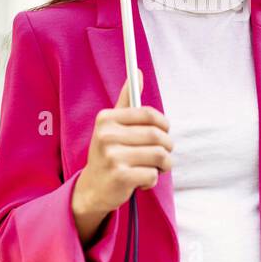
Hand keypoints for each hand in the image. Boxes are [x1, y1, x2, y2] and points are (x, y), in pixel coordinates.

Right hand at [72, 71, 172, 218]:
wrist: (93, 189)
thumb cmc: (109, 153)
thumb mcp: (113, 125)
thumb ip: (127, 100)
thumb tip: (137, 73)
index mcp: (106, 119)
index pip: (148, 114)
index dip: (163, 124)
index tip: (164, 132)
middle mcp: (106, 136)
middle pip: (157, 136)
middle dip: (167, 147)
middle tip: (163, 155)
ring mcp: (112, 156)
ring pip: (159, 156)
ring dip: (163, 165)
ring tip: (154, 168)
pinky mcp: (120, 177)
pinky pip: (153, 175)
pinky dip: (152, 180)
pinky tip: (141, 181)